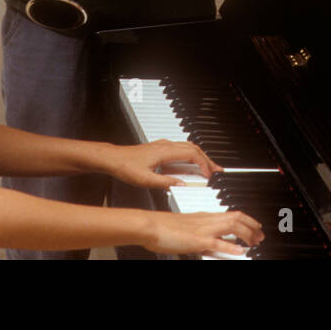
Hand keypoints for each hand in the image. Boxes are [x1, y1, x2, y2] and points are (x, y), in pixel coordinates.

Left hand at [105, 140, 220, 189]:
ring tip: (208, 167)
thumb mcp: (145, 180)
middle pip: (194, 149)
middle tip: (217, 170)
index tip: (209, 174)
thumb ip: (164, 182)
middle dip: (208, 159)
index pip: (191, 155)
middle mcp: (166, 145)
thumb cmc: (125, 166)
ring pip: (189, 147)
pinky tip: (191, 163)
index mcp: (165, 152)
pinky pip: (182, 148)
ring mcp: (164, 145)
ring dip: (201, 156)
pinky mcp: (161, 147)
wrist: (112, 158)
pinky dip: (192, 155)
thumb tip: (181, 184)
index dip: (203, 164)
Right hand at [145, 210, 263, 256]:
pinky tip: (239, 251)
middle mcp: (207, 220)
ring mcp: (203, 229)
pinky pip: (216, 242)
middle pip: (237, 218)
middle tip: (261, 235)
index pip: (232, 214)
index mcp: (205, 216)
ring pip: (232, 227)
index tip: (256, 226)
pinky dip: (230, 246)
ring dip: (247, 234)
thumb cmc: (164, 227)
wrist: (150, 225)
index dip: (247, 219)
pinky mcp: (197, 240)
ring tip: (255, 242)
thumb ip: (202, 234)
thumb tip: (214, 243)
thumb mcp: (188, 228)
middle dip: (252, 226)